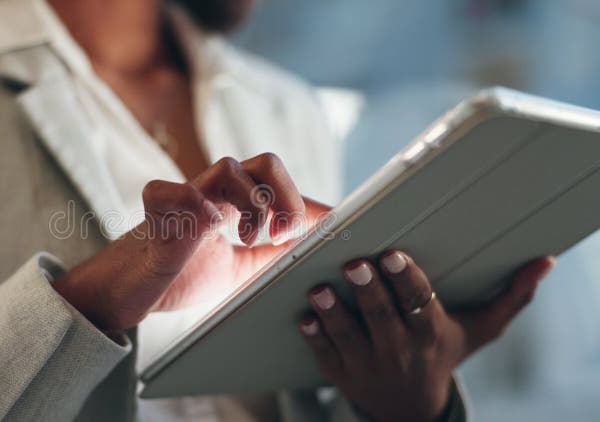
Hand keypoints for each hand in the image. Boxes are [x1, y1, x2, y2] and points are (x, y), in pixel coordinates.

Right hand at [54, 153, 309, 330]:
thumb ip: (272, 255)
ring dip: (253, 204)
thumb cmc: (182, 273)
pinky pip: (178, 191)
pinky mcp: (156, 207)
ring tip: (250, 238)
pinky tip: (206, 233)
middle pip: (265, 162)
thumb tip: (314, 245)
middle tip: (284, 233)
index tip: (333, 226)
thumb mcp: (240, 268)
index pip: (278, 185)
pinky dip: (198, 208)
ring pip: (230, 167)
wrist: (132, 292)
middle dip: (287, 197)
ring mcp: (185, 195)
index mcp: (233, 202)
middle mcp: (212, 191)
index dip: (307, 203)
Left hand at [299, 251, 555, 421]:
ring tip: (319, 289)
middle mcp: (399, 350)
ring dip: (333, 312)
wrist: (412, 408)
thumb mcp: (479, 330)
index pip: (418, 303)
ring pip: (348, 336)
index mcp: (430, 333)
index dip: (404, 279)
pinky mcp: (341, 373)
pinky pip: (324, 354)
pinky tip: (304, 317)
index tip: (391, 255)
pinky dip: (314, 337)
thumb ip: (509, 297)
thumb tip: (544, 263)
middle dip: (367, 291)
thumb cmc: (444, 353)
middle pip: (382, 318)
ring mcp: (367, 364)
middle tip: (354, 264)